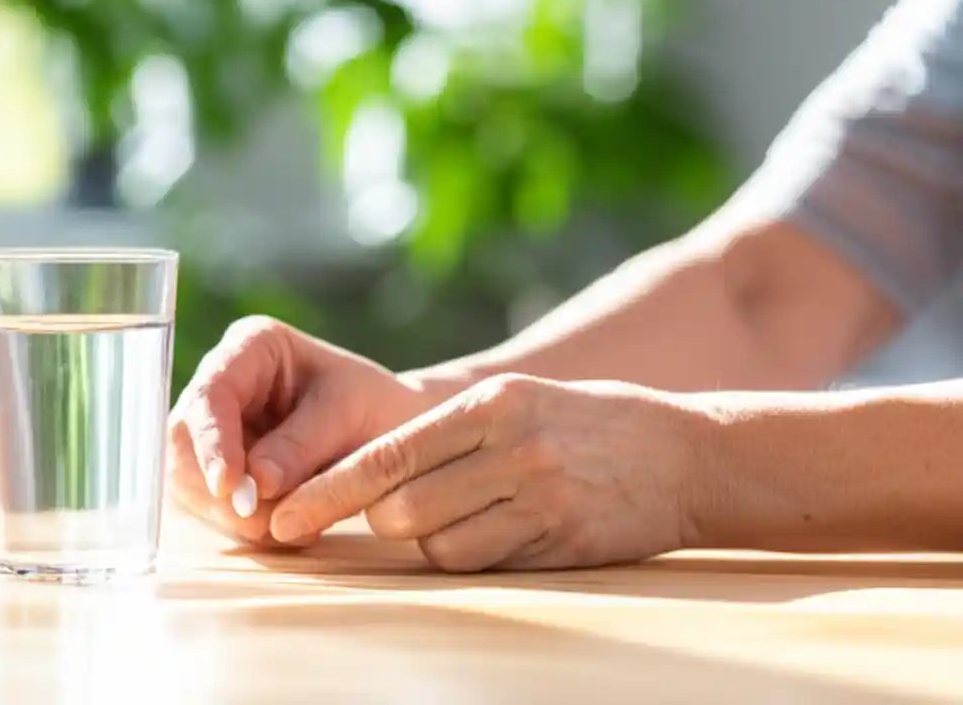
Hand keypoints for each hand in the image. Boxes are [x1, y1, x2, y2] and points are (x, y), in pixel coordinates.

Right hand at [168, 316, 437, 545]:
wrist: (394, 432)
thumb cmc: (376, 407)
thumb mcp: (349, 417)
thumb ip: (301, 447)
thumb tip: (255, 485)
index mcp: (251, 347)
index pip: (211, 394)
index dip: (212, 442)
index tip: (229, 486)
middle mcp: (222, 384)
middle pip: (184, 442)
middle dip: (220, 490)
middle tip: (268, 523)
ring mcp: (214, 430)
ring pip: (189, 482)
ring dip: (234, 516)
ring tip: (296, 523)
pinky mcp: (218, 470)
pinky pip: (211, 509)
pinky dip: (245, 527)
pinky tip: (289, 525)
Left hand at [268, 374, 705, 570]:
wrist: (683, 453)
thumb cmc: (582, 425)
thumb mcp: (516, 402)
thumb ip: (448, 433)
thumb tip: (369, 479)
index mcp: (489, 404)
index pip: (385, 457)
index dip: (325, 493)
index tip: (283, 518)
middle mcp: (509, 448)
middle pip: (401, 509)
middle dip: (380, 521)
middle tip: (390, 516)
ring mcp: (539, 497)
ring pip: (437, 543)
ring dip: (431, 541)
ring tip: (468, 514)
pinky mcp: (562, 540)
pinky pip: (484, 563)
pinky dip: (473, 557)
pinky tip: (502, 531)